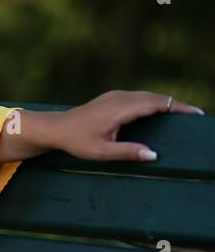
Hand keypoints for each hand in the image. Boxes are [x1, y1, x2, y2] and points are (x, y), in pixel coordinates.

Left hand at [55, 89, 202, 161]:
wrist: (56, 128)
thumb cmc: (77, 141)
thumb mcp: (102, 152)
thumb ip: (128, 152)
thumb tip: (154, 155)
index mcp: (120, 109)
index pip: (155, 104)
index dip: (177, 107)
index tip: (195, 113)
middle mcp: (119, 98)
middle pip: (155, 97)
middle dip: (176, 104)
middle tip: (196, 116)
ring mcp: (115, 96)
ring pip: (147, 95)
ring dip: (166, 102)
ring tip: (184, 114)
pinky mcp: (113, 98)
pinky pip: (139, 97)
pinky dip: (154, 102)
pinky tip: (162, 111)